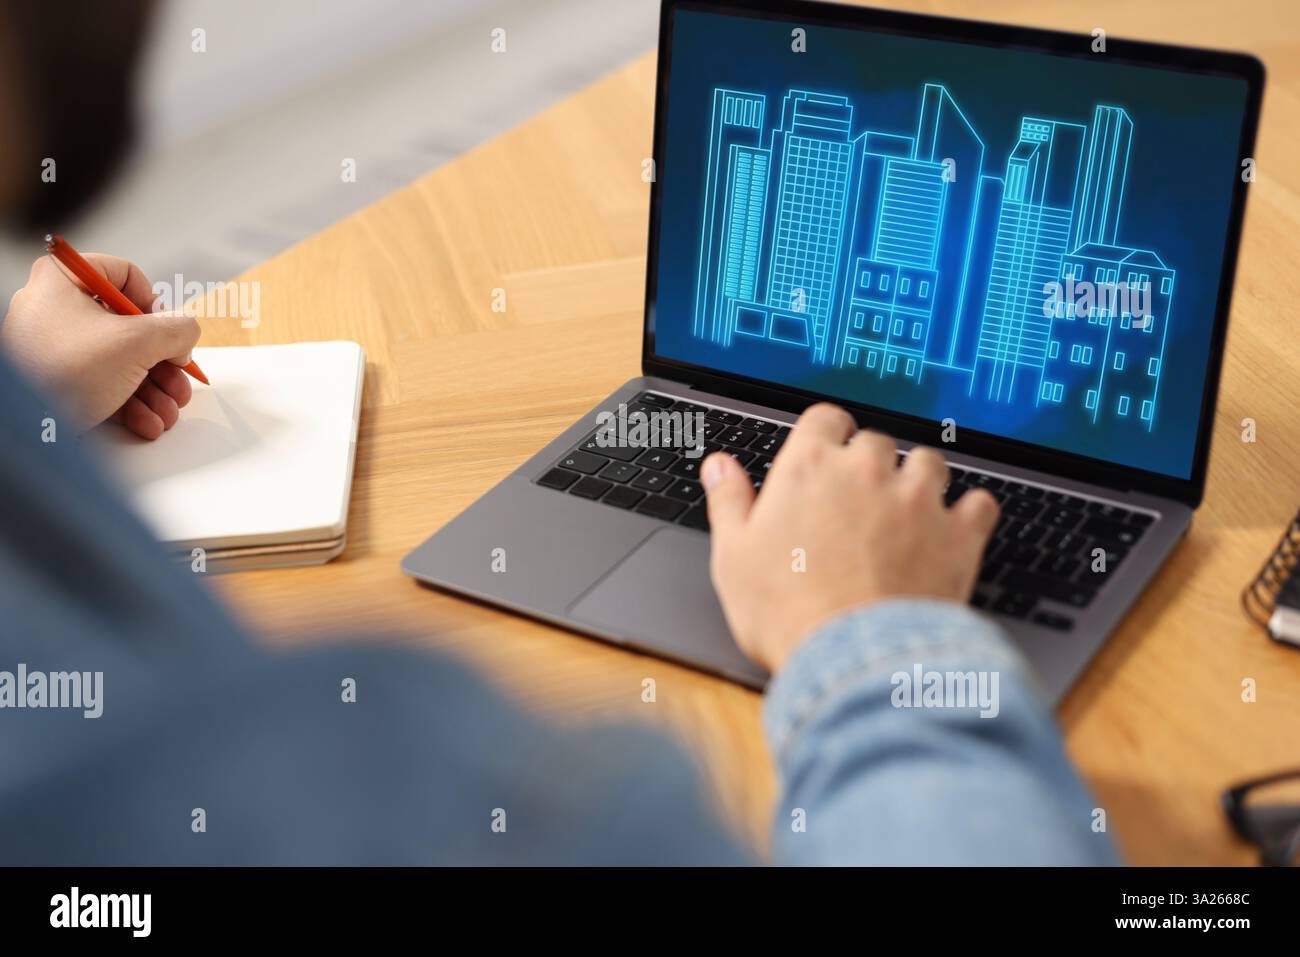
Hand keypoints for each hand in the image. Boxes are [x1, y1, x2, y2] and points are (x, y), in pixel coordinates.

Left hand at [2, 254, 200, 438]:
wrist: (26, 425)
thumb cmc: (66, 371)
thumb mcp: (138, 342)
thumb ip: (177, 329)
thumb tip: (187, 332)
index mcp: (63, 280)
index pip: (123, 274)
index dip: (154, 305)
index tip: (167, 333)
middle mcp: (55, 308)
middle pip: (129, 327)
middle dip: (163, 364)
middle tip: (179, 383)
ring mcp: (54, 346)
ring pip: (120, 361)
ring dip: (153, 391)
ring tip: (167, 412)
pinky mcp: (55, 380)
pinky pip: (101, 384)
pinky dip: (130, 404)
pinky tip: (147, 422)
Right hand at [701, 403, 999, 672]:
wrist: (853, 660)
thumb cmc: (788, 612)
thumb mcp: (733, 556)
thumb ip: (729, 502)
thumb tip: (718, 467)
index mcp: (809, 468)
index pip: (825, 418)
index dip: (825, 435)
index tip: (824, 454)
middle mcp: (867, 471)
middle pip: (877, 441)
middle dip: (869, 464)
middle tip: (858, 501)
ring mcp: (918, 500)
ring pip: (930, 462)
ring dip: (920, 479)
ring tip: (907, 511)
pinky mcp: (958, 535)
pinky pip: (979, 503)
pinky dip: (969, 513)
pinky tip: (956, 528)